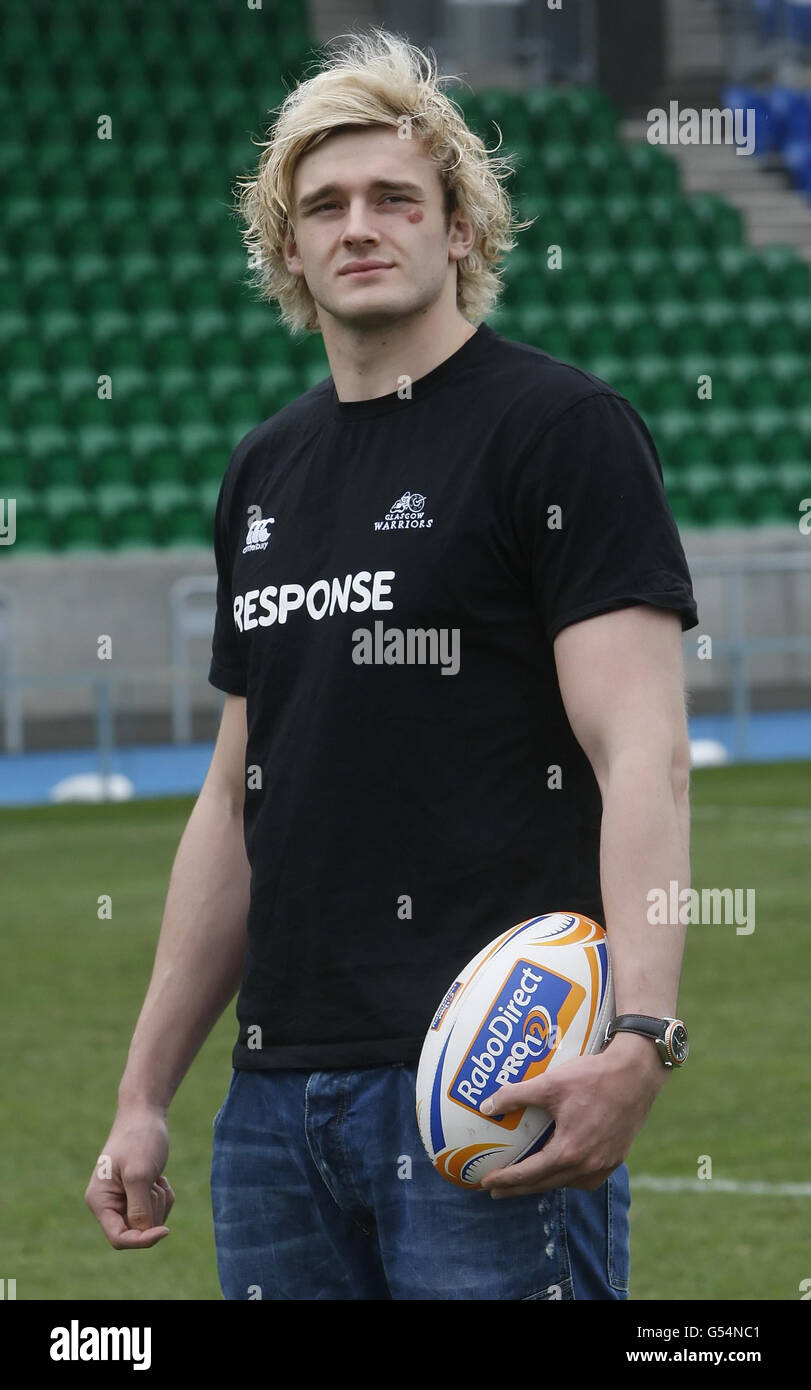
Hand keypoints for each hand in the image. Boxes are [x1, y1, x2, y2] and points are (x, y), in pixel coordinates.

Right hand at [85, 1105, 174, 1248]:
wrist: (144, 1114)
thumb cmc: (139, 1138)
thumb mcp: (140, 1173)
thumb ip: (139, 1207)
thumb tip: (141, 1233)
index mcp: (100, 1201)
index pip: (119, 1238)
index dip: (142, 1239)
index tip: (165, 1230)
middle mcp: (108, 1204)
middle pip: (137, 1230)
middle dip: (153, 1209)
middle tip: (155, 1183)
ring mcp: (122, 1199)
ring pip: (149, 1221)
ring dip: (160, 1201)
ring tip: (156, 1177)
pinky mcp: (136, 1194)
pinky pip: (156, 1209)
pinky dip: (163, 1195)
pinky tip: (160, 1177)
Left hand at [479, 1031, 667, 1197]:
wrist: (636, 1076)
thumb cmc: (592, 1078)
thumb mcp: (550, 1083)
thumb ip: (515, 1096)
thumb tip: (486, 1106)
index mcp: (569, 1151)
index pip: (530, 1174)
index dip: (506, 1180)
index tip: (487, 1184)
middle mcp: (587, 1165)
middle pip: (546, 1184)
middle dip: (518, 1188)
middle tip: (496, 1191)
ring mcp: (604, 1165)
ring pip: (567, 1183)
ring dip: (543, 1184)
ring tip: (525, 1180)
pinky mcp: (615, 1159)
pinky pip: (586, 1178)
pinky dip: (567, 1177)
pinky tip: (559, 1169)